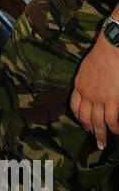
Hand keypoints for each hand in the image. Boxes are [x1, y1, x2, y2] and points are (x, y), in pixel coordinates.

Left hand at [70, 31, 118, 149]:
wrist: (111, 48)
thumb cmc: (104, 53)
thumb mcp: (88, 67)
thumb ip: (89, 79)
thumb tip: (95, 85)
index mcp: (79, 84)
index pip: (74, 105)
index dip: (79, 117)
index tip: (83, 123)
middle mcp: (86, 93)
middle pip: (84, 117)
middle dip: (89, 129)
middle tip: (94, 138)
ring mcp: (98, 98)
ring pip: (96, 122)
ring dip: (100, 134)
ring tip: (102, 143)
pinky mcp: (111, 99)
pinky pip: (111, 120)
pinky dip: (114, 129)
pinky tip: (116, 133)